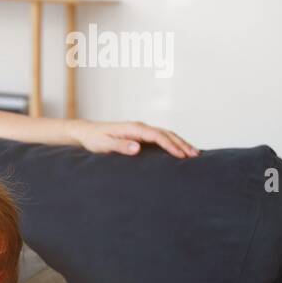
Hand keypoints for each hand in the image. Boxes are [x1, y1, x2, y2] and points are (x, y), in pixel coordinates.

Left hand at [68, 119, 197, 158]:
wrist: (87, 132)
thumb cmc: (94, 139)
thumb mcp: (104, 145)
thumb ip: (120, 146)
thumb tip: (138, 148)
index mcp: (133, 128)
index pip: (157, 136)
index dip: (170, 145)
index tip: (181, 155)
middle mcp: (140, 127)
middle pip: (166, 133)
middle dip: (181, 144)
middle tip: (195, 156)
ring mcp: (141, 130)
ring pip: (166, 134)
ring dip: (180, 142)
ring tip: (193, 153)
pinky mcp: (140, 134)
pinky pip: (160, 137)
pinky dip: (172, 142)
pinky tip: (179, 150)